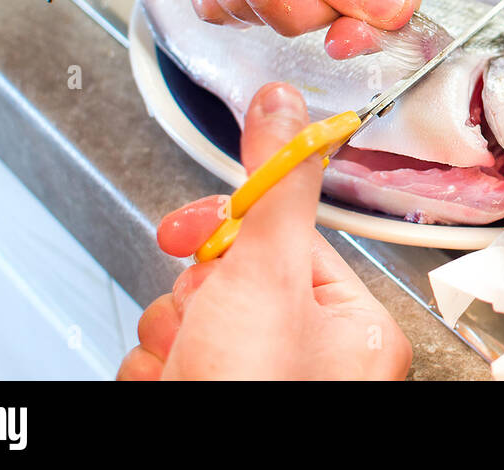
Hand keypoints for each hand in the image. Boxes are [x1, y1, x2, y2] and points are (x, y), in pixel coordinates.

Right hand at [117, 82, 411, 379]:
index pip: (284, 240)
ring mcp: (251, 382)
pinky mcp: (203, 395)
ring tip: (187, 370)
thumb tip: (284, 107)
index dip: (235, 231)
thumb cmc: (253, 397)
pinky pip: (162, 361)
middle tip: (202, 326)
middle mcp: (307, 358)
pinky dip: (154, 372)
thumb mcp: (268, 275)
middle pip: (228, 277)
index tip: (197, 232)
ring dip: (170, 339)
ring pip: (187, 319)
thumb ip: (275, 185)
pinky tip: (169, 386)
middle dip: (195, 298)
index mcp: (350, 326)